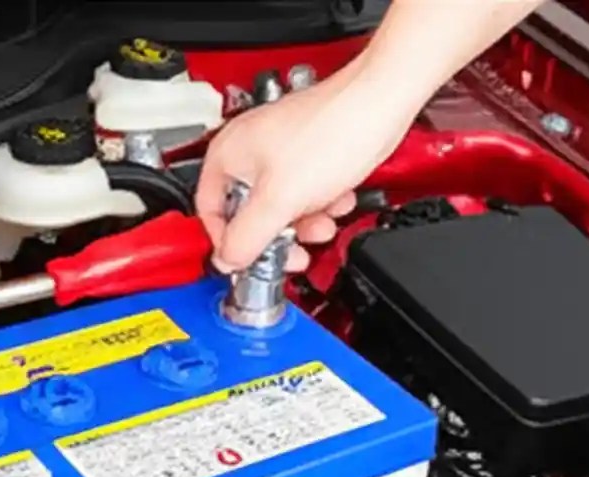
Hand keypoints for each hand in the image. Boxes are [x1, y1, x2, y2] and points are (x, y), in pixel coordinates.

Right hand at [195, 56, 419, 272]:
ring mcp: (277, 154)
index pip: (209, 213)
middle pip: (248, 215)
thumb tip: (227, 261)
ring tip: (322, 219)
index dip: (228, 242)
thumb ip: (247, 236)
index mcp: (226, 156)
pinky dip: (320, 204)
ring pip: (280, 209)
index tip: (247, 261)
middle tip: (292, 249)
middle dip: (276, 235)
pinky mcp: (306, 156)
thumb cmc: (331, 131)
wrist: (379, 103)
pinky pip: (304, 195)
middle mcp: (247, 152)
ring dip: (304, 222)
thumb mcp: (279, 199)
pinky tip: (336, 198)